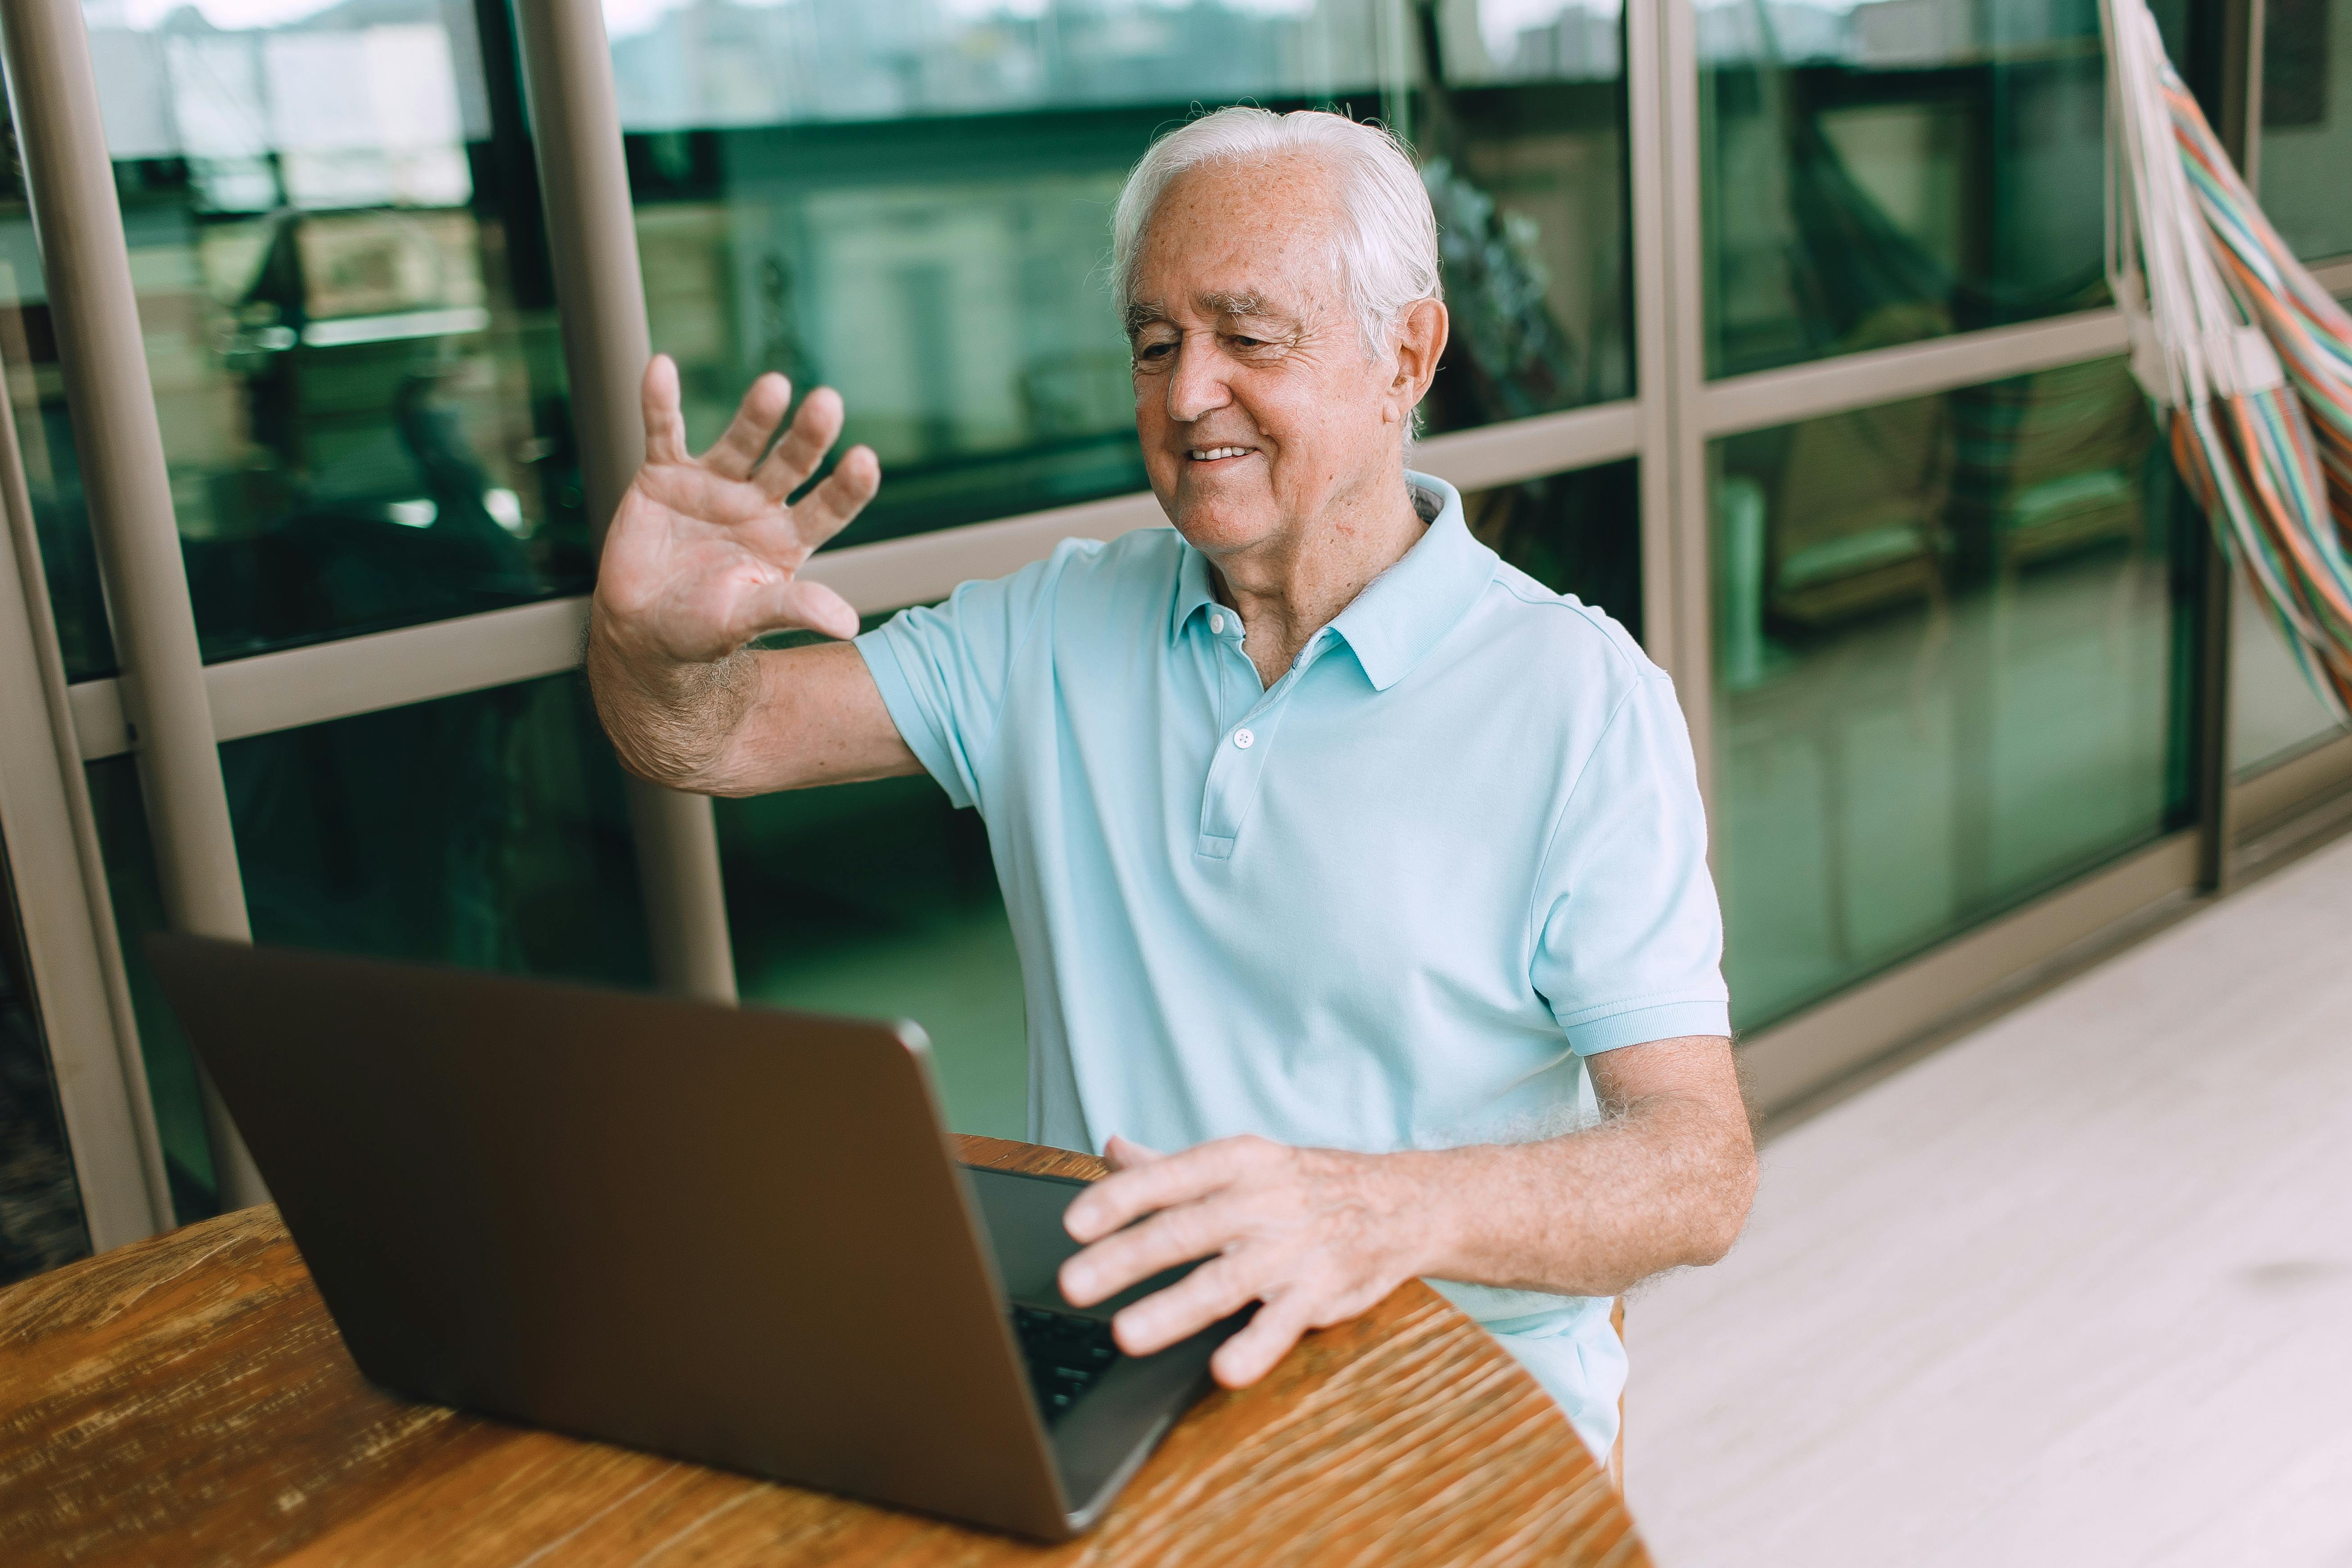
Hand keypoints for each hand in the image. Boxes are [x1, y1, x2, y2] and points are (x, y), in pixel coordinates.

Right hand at [595, 355, 880, 665]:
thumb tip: (850, 624)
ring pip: (740, 442)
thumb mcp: (744, 620)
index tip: (865, 461)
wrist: (639, 628)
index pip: (827, 508)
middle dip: (808, 437)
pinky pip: (662, 432)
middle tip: (828, 404)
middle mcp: (757, 504)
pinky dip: (660, 403)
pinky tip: (662, 369)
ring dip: (756, 415)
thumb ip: (792, 608)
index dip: (847, 487)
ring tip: (775, 387)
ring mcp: (713, 485)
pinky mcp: (664, 476)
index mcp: (786, 539)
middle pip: (790, 465)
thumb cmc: (700, 629)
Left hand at [1057, 1134, 1433, 1388]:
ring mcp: (1292, 1250)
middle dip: (1127, 1257)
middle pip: (1186, 1231)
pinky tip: (1224, 1370)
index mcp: (1238, 1163)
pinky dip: (1256, 1346)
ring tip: (1126, 1335)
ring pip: (1226, 1281)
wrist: (1403, 1202)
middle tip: (1073, 1284)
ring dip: (1175, 1308)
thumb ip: (1172, 1166)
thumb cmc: (1307, 1185)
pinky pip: (1284, 1323)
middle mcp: (1262, 1203)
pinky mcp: (1320, 1292)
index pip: (1170, 1177)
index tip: (1074, 1223)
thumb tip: (1112, 1150)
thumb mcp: (1244, 1162)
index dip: (1120, 1198)